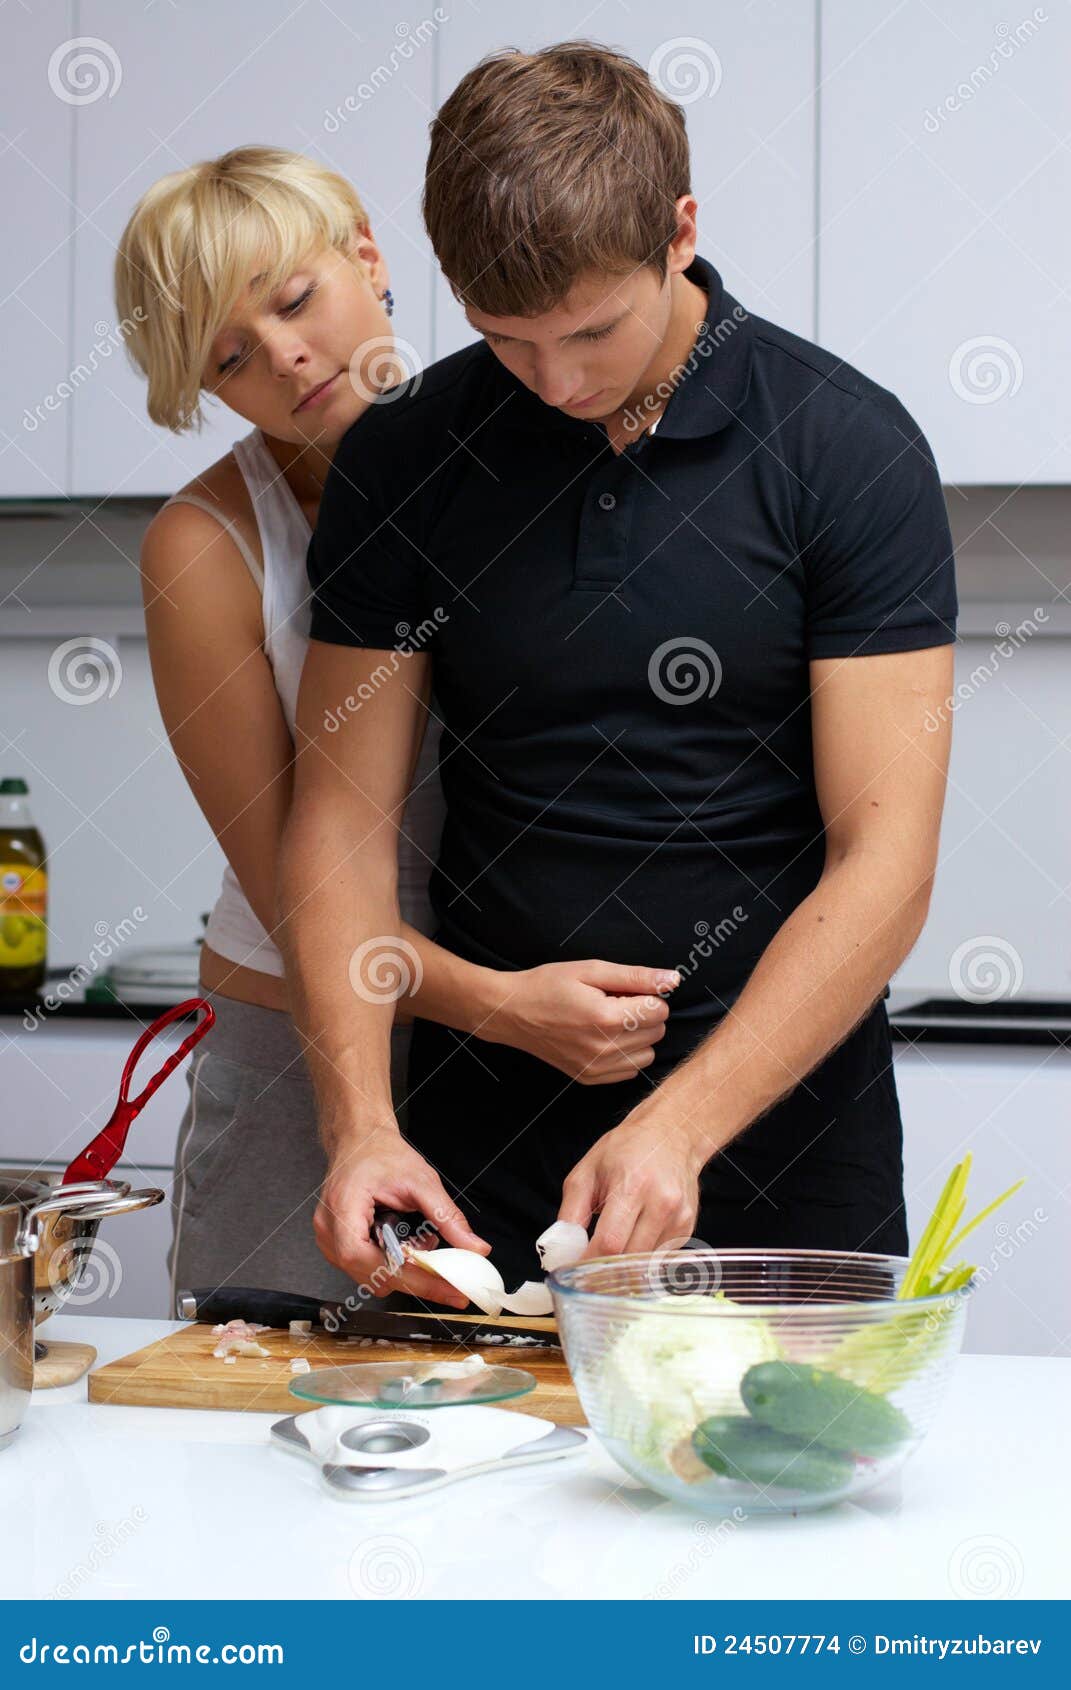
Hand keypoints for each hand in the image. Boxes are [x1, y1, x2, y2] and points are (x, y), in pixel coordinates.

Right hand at [314, 1123, 490, 1309]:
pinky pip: (367, 1267)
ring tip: (424, 1242)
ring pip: (370, 1276)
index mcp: (343, 1208)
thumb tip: (474, 1247)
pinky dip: (393, 1261)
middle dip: (414, 1277)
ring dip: (404, 1268)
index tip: (444, 1287)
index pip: (367, 1260)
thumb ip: (447, 1216)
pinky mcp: (336, 1243)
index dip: (407, 1278)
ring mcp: (327, 1239)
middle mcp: (328, 1229)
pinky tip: (409, 1242)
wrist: (360, 1140)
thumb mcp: (421, 1181)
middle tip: (451, 1277)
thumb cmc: (381, 1153)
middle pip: (371, 1274)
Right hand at [480, 959, 678, 1083]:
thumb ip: (636, 976)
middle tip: (612, 1002)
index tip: (622, 990)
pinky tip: (604, 1038)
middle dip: (643, 1013)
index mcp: (607, 1018)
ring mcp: (597, 1068)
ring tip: (608, 1021)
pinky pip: (630, 1070)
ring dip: (637, 1036)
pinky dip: (625, 1054)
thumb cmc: (549, 985)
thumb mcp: (591, 970)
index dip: (646, 994)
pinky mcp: (590, 1078)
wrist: (511, 1013)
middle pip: (657, 1031)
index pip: (660, 1009)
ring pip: (648, 1053)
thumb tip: (673, 979)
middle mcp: (605, 1049)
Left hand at [558, 1102, 707, 1255]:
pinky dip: (640, 1254)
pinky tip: (635, 1235)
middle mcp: (661, 1203)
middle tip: (587, 1265)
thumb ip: (571, 1211)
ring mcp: (678, 1217)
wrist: (671, 1135)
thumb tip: (563, 1249)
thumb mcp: (587, 1171)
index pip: (610, 1242)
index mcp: (632, 1186)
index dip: (588, 1261)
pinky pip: (657, 1256)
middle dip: (604, 1268)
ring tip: (612, 1244)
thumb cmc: (626, 1150)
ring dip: (623, 1263)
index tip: (573, 1270)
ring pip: (643, 1262)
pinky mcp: (686, 1228)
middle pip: (628, 1258)